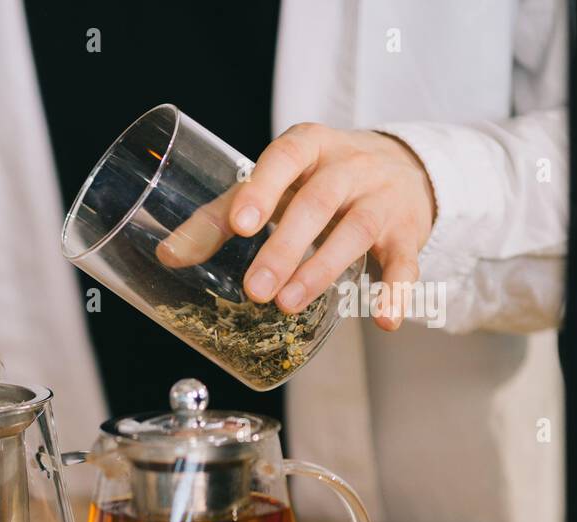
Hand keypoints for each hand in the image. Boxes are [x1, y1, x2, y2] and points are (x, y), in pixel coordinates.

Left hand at [228, 124, 435, 329]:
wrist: (403, 166)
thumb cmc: (316, 180)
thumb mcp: (272, 186)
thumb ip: (220, 218)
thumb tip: (169, 256)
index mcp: (308, 145)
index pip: (285, 156)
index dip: (262, 188)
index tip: (240, 224)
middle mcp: (349, 165)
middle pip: (317, 202)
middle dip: (285, 248)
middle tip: (255, 290)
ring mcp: (382, 197)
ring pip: (356, 230)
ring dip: (322, 269)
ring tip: (289, 304)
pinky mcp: (407, 231)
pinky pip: (406, 260)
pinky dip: (396, 291)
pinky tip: (385, 320)